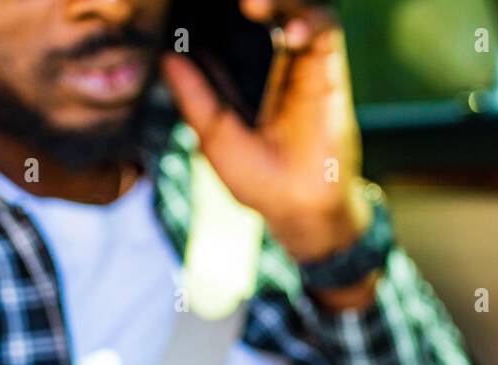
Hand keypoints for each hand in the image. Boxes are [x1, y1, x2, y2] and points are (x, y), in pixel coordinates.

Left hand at [161, 0, 370, 263]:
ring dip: (279, 1)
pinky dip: (310, 23)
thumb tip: (166, 57)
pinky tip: (290, 33)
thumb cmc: (258, 179)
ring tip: (252, 5)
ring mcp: (306, 64)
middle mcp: (282, 60)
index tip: (194, 2)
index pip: (238, 26)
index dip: (221, 11)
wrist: (298, 211)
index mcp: (253, 71)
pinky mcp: (330, 73)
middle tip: (234, 2)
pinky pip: (326, 32)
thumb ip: (194, 95)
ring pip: (299, 8)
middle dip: (257, 0)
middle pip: (270, 9)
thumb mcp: (214, 135)